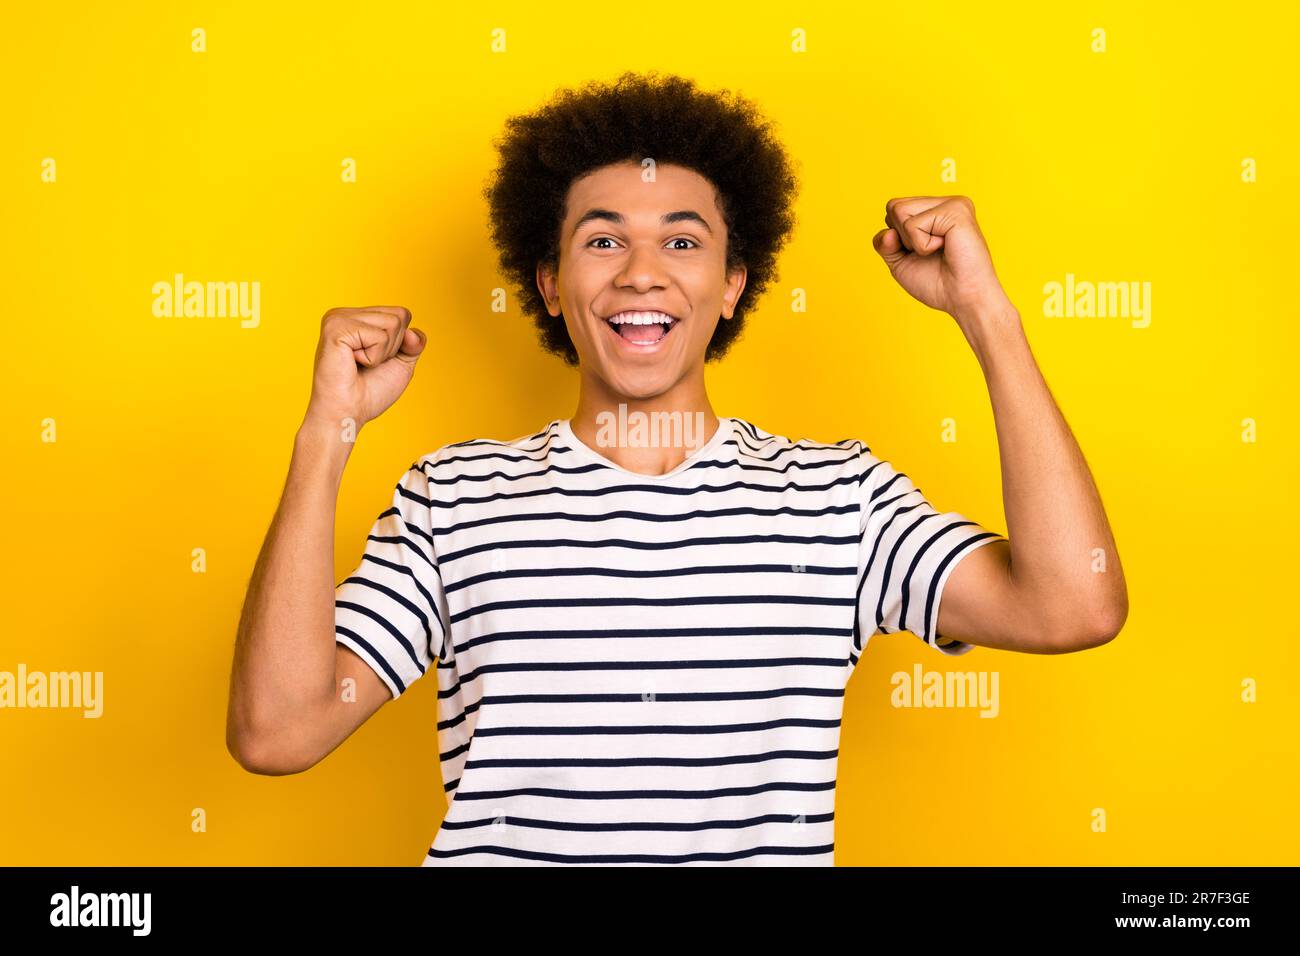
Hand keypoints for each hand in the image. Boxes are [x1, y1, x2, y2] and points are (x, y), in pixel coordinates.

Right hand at [302, 306, 425, 433]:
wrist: (348, 414)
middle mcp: (344, 313)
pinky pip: (379, 336)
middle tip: (366, 364)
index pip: (401, 313)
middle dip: (393, 347)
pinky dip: (373, 357)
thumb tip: (412, 332)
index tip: (376, 360)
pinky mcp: (336, 328)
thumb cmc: (368, 392)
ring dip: (383, 352)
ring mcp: (337, 318)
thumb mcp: (401, 363)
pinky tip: (352, 363)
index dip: (401, 342)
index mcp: (355, 317)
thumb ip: (414, 343)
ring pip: (392, 323)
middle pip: (400, 315)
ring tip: (358, 364)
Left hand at [871, 195, 1012, 324]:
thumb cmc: (938, 283)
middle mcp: (944, 203)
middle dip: (901, 237)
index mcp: (934, 210)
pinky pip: (913, 224)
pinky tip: (945, 248)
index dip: (896, 237)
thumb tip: (888, 232)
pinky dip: (922, 245)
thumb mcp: (900, 263)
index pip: (893, 208)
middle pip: (893, 206)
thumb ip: (885, 244)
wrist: (964, 299)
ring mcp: (952, 203)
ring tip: (938, 249)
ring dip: (911, 240)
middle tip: (930, 252)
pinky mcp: (956, 210)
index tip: (922, 253)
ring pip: (899, 210)